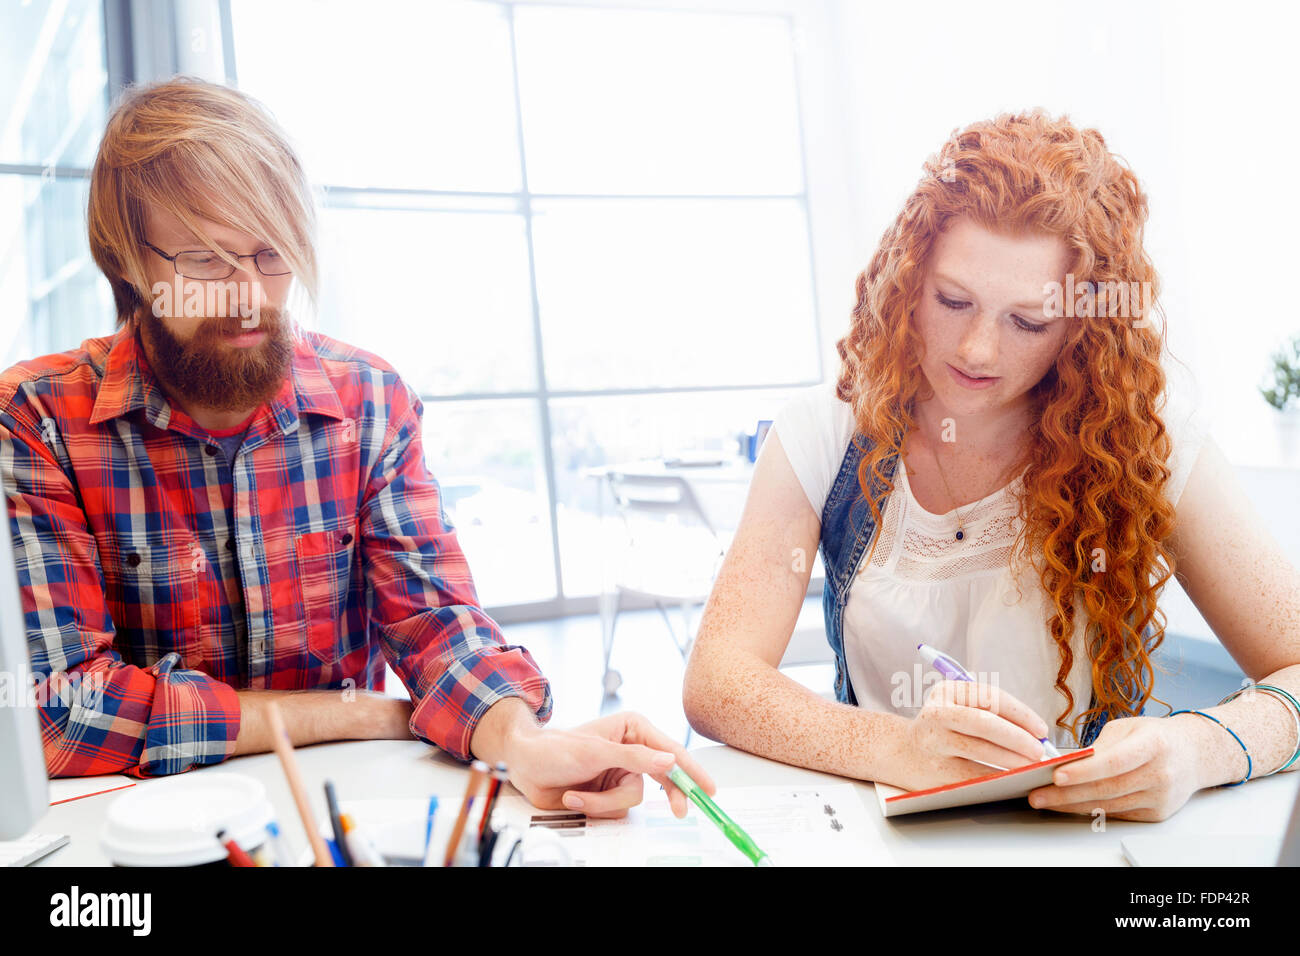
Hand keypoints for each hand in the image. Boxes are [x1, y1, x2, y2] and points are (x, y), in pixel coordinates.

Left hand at [501, 710, 716, 818]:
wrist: (525, 768)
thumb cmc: (555, 749)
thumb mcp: (596, 752)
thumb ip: (635, 757)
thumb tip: (670, 761)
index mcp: (633, 729)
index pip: (670, 750)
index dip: (691, 770)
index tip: (707, 788)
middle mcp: (631, 751)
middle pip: (663, 777)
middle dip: (663, 794)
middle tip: (680, 810)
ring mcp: (620, 773)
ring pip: (634, 799)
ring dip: (604, 801)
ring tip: (579, 793)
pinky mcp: (608, 793)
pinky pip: (616, 809)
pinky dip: (595, 808)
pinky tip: (575, 796)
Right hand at [890, 680, 1050, 790]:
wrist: (903, 752)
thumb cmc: (944, 729)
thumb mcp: (957, 706)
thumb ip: (990, 710)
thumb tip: (1035, 731)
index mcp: (946, 692)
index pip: (990, 697)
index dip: (1021, 713)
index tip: (1041, 729)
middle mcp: (936, 713)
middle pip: (984, 723)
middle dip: (1017, 738)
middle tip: (1039, 751)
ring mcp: (933, 743)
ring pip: (979, 751)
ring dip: (1011, 761)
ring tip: (1031, 767)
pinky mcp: (935, 770)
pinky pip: (973, 775)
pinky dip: (996, 778)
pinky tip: (1011, 780)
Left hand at [1027, 715, 1202, 821]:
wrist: (1194, 755)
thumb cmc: (1156, 737)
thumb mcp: (1129, 728)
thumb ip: (1101, 745)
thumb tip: (1068, 762)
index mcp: (1153, 744)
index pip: (1113, 762)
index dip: (1084, 771)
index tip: (1056, 775)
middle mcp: (1160, 773)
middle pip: (1107, 788)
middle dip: (1067, 793)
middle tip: (1038, 794)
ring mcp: (1160, 796)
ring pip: (1108, 805)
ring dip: (1072, 804)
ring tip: (1045, 800)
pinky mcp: (1156, 812)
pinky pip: (1117, 813)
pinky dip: (1090, 809)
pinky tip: (1069, 804)